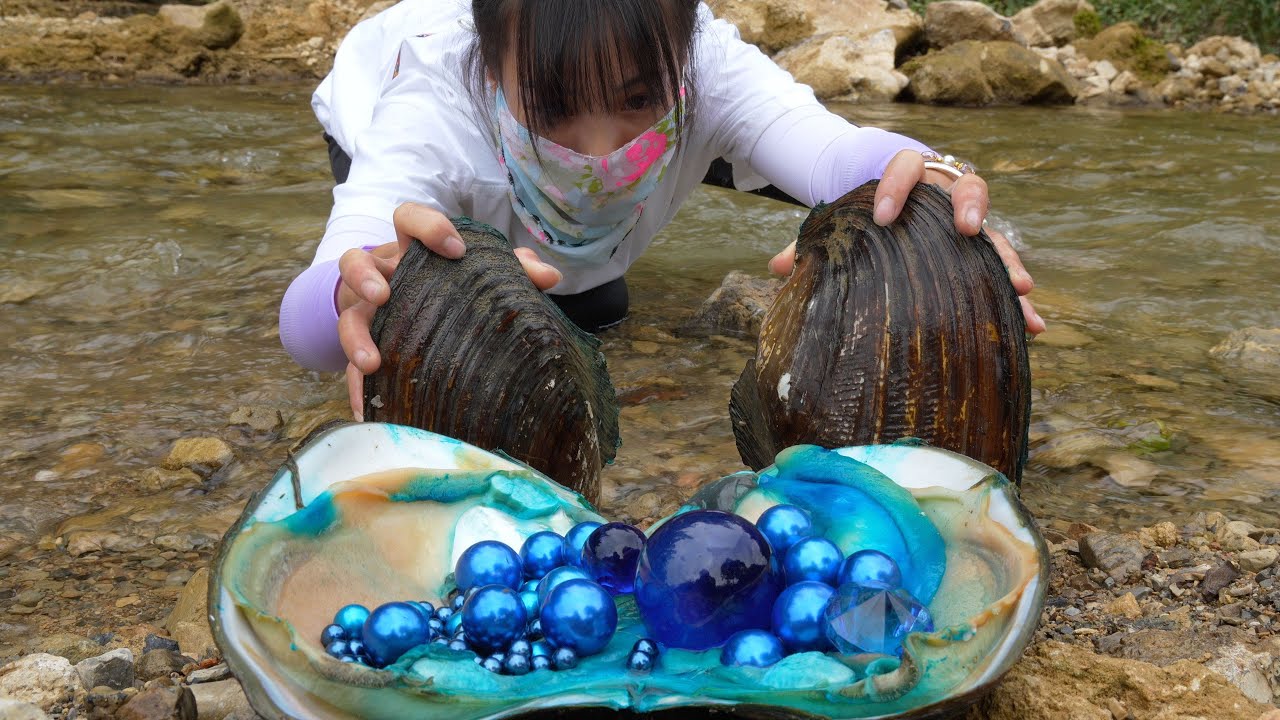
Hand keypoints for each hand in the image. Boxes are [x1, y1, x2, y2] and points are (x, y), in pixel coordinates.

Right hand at [338, 202, 562, 419]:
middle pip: (356, 261)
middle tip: (384, 295)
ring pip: (347, 315)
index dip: (428, 227)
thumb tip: (551, 276)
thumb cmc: (452, 288)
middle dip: (365, 276)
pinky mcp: (363, 349)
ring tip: (371, 362)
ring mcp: (366, 313)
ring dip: (354, 337)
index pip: (408, 218)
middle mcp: (383, 277)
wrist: (417, 319)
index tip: (455, 250)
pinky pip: (352, 370)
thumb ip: (515, 269)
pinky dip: (359, 391)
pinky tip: (366, 411)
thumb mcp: (480, 275)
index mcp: (413, 252)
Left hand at [767, 149, 1044, 335]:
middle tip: (968, 231)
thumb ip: (812, 243)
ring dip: (1007, 258)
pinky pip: (1002, 268)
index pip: (906, 165)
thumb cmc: (865, 213)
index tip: (883, 216)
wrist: (894, 202)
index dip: (895, 186)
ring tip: (1021, 288)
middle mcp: (946, 189)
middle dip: (970, 207)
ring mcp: (968, 217)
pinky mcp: (982, 248)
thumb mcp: (841, 223)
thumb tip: (775, 267)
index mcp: (908, 173)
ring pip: (994, 230)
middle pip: (966, 186)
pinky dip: (1015, 297)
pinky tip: (1030, 325)